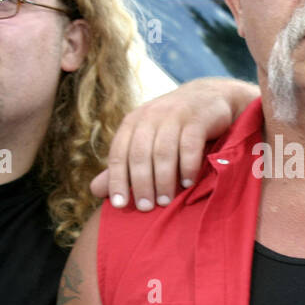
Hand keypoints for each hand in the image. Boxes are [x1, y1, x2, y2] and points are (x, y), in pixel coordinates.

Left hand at [91, 77, 259, 210]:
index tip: (119, 205)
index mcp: (133, 122)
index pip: (118, 153)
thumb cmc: (174, 125)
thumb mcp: (145, 140)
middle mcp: (150, 116)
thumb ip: (123, 165)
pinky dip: (187, 167)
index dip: (116, 180)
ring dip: (163, 180)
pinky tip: (187, 183)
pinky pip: (189, 146)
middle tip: (146, 208)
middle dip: (141, 184)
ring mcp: (174, 116)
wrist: (210, 97)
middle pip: (139, 155)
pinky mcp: (197, 119)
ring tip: (166, 201)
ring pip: (163, 152)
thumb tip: (95, 191)